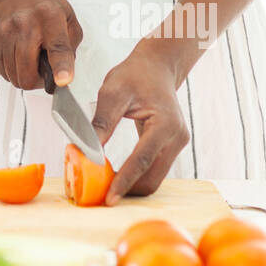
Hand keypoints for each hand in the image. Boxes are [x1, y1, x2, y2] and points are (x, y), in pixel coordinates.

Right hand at [0, 0, 82, 89]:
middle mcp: (25, 24)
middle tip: (42, 68)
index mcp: (51, 17)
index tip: (63, 81)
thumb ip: (71, 45)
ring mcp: (5, 32)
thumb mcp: (67, 16)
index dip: (62, 67)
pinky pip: (1, 70)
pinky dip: (10, 70)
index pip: (58, 47)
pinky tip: (16, 55)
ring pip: (13, 76)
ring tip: (29, 58)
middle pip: (28, 73)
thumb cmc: (42, 5)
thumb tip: (63, 74)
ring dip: (23, 75)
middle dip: (37, 80)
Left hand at [92, 41, 189, 204]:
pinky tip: (117, 175)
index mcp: (165, 124)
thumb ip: (102, 122)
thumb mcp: (113, 92)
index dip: (124, 181)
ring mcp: (177, 143)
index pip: (142, 161)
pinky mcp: (172, 146)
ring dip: (132, 185)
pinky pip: (155, 169)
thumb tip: (88, 151)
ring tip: (105, 187)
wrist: (157, 66)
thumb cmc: (135, 74)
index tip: (108, 198)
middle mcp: (177, 137)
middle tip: (100, 196)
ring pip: (155, 177)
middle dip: (127, 189)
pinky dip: (137, 176)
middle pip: (152, 177)